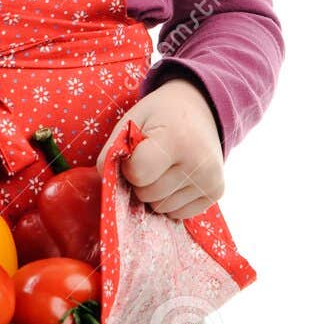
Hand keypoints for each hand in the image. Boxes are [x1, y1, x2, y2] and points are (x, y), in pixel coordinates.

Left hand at [95, 78, 224, 220]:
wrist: (202, 108)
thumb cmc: (160, 115)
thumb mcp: (132, 121)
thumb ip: (113, 151)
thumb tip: (107, 184)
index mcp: (177, 139)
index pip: (138, 173)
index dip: (128, 166)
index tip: (135, 151)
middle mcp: (198, 163)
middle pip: (148, 194)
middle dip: (140, 181)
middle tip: (150, 160)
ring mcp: (211, 181)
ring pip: (161, 208)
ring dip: (155, 193)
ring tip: (165, 168)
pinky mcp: (216, 193)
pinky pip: (177, 214)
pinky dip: (170, 200)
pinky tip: (177, 178)